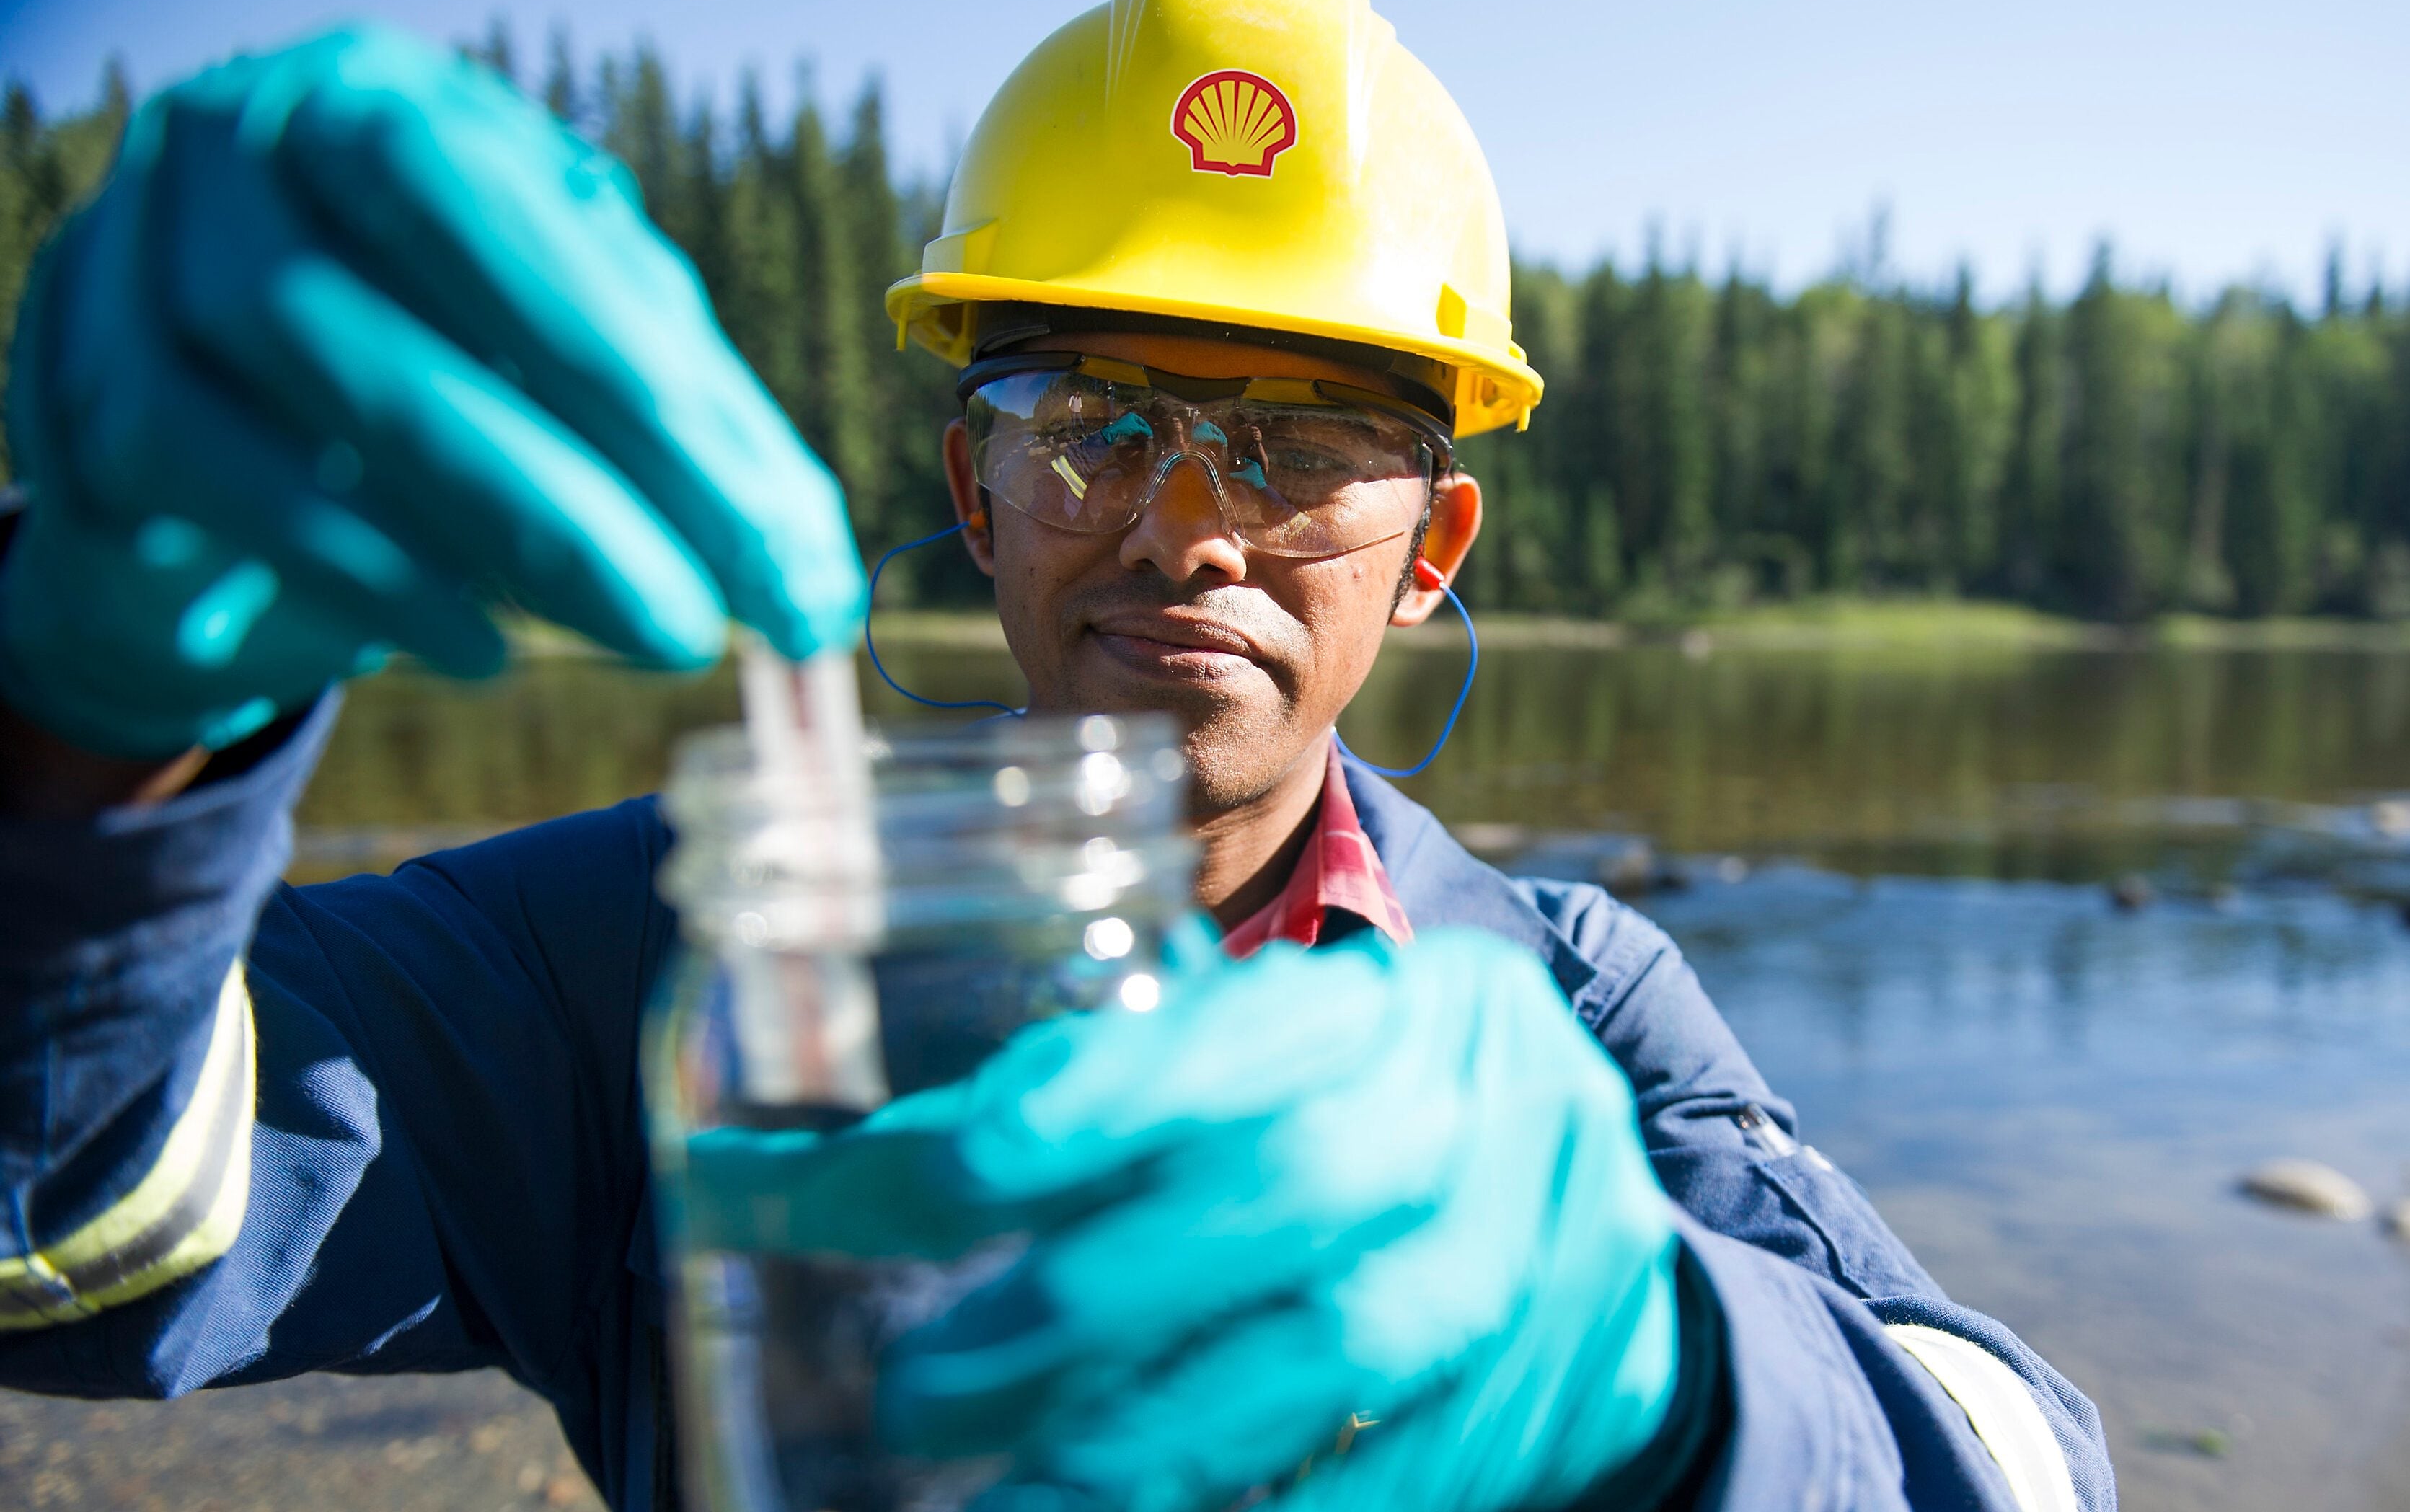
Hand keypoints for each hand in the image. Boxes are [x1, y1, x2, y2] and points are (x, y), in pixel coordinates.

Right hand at [0, 25, 862, 758]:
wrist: (208, 451)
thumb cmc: (432, 380)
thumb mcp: (575, 372)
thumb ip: (698, 447)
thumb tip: (816, 590)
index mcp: (404, 107)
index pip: (554, 242)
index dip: (679, 407)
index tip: (788, 556)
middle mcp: (259, 140)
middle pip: (416, 289)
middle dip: (575, 478)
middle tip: (701, 621)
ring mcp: (141, 244)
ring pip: (293, 374)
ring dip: (476, 529)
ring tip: (626, 635)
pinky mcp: (76, 375)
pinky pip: (198, 472)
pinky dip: (353, 570)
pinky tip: (476, 644)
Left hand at [685, 927, 1685, 1511]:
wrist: (1578, 1233)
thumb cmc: (1350, 1142)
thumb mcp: (1248, 1093)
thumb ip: (1072, 1121)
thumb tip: (782, 1183)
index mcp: (1394, 998)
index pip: (1248, 1028)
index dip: (1105, 1094)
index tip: (949, 1168)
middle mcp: (1490, 1095)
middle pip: (1304, 1183)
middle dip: (1092, 1297)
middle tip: (914, 1390)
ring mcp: (1548, 1239)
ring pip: (1357, 1339)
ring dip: (1159, 1442)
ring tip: (1006, 1511)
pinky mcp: (1570, 1375)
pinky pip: (1424, 1468)